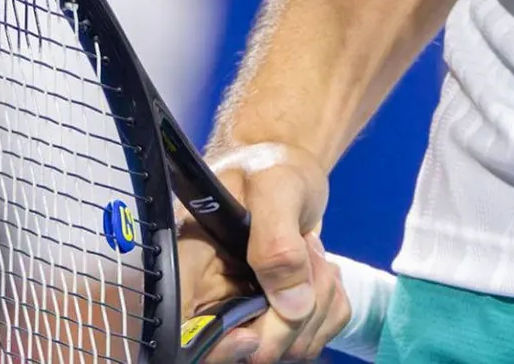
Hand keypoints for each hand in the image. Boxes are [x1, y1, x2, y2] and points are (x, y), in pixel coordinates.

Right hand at [183, 142, 348, 363]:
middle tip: (305, 252)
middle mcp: (212, 302)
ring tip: (309, 249)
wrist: (287, 171)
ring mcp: (246, 315)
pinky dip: (330, 307)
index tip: (254, 332)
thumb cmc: (269, 167)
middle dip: (293, 314)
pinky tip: (318, 268)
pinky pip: (315, 338)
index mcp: (189, 268)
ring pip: (289, 348)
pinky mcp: (278, 322)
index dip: (220, 348)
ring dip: (318, 302)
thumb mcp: (275, 187)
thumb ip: (277, 243)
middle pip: (252, 350)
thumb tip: (291, 306)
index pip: (183, 334)